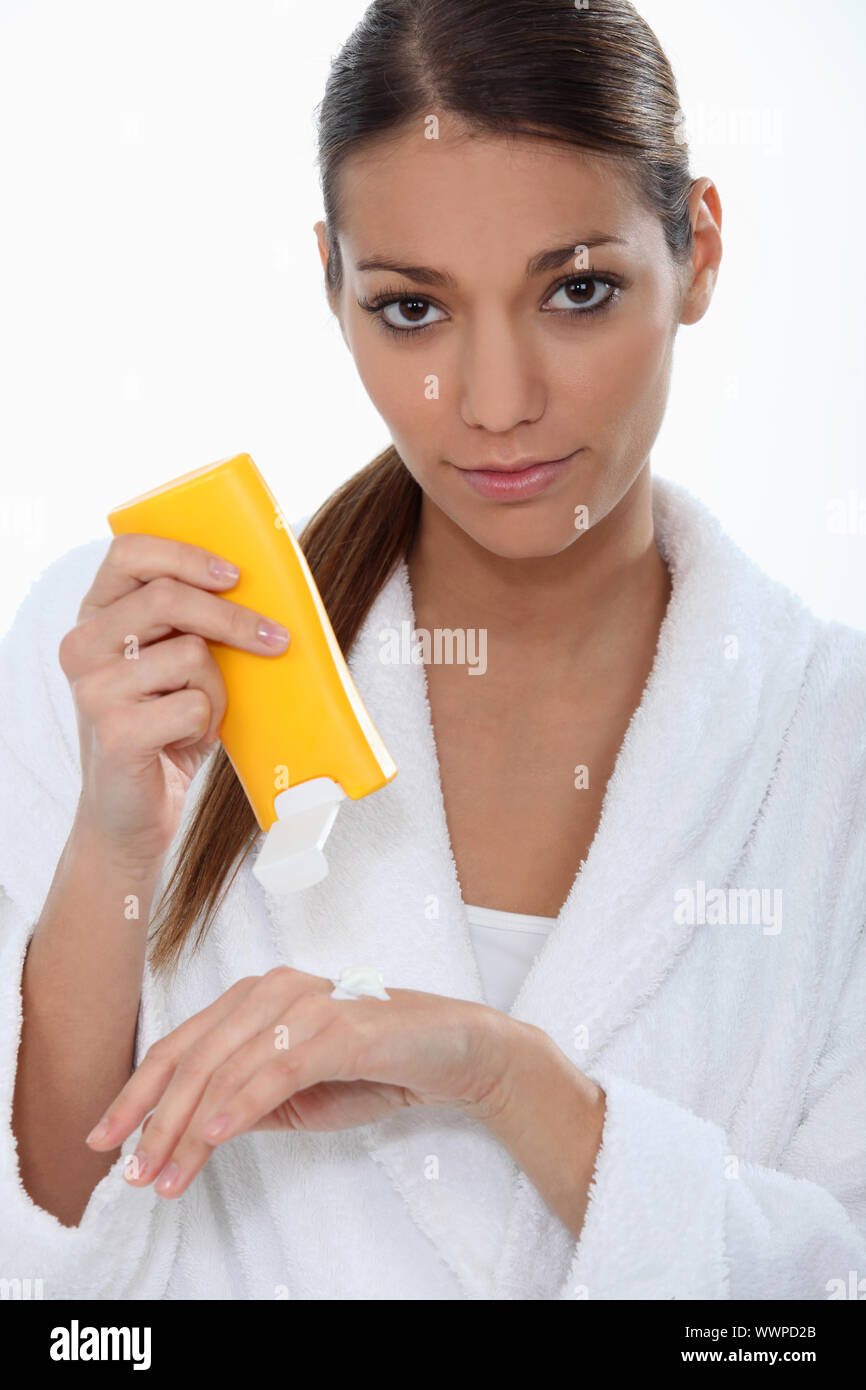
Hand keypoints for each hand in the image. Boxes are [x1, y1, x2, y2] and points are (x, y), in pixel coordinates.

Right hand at [59, 531, 292, 867]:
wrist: (131, 812)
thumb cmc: (163, 729)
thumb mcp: (172, 666)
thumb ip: (189, 625)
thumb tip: (261, 589)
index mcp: (94, 617)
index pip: (129, 553)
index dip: (185, 554)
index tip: (234, 575)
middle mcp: (82, 645)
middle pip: (170, 597)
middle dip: (233, 618)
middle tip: (275, 639)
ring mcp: (93, 688)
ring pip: (191, 654)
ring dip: (216, 690)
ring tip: (198, 715)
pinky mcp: (114, 731)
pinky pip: (194, 705)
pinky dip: (207, 724)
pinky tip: (183, 742)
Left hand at [85, 966, 519, 1198]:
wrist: (452, 1049)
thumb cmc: (373, 1065)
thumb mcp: (296, 1093)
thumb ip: (246, 1100)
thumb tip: (189, 1131)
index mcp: (254, 998)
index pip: (181, 1046)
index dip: (138, 1094)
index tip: (107, 1139)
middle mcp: (272, 990)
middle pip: (194, 1056)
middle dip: (154, 1119)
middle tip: (133, 1173)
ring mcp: (306, 1004)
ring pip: (228, 1066)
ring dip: (189, 1127)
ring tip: (167, 1175)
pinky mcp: (340, 1027)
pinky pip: (278, 1069)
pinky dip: (242, 1104)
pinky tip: (214, 1138)